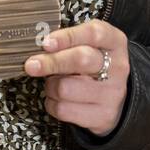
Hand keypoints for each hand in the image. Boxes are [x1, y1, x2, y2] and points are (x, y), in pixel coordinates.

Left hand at [24, 19, 129, 136]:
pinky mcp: (102, 116)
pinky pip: (64, 110)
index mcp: (115, 42)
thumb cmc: (94, 65)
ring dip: (50, 85)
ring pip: (66, 88)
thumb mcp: (91, 45)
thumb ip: (69, 41)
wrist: (115, 98)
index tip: (45, 43)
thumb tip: (39, 45)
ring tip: (52, 82)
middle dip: (51, 62)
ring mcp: (112, 93)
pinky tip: (56, 98)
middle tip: (31, 65)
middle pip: (81, 59)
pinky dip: (52, 103)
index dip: (67, 37)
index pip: (94, 33)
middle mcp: (118, 67)